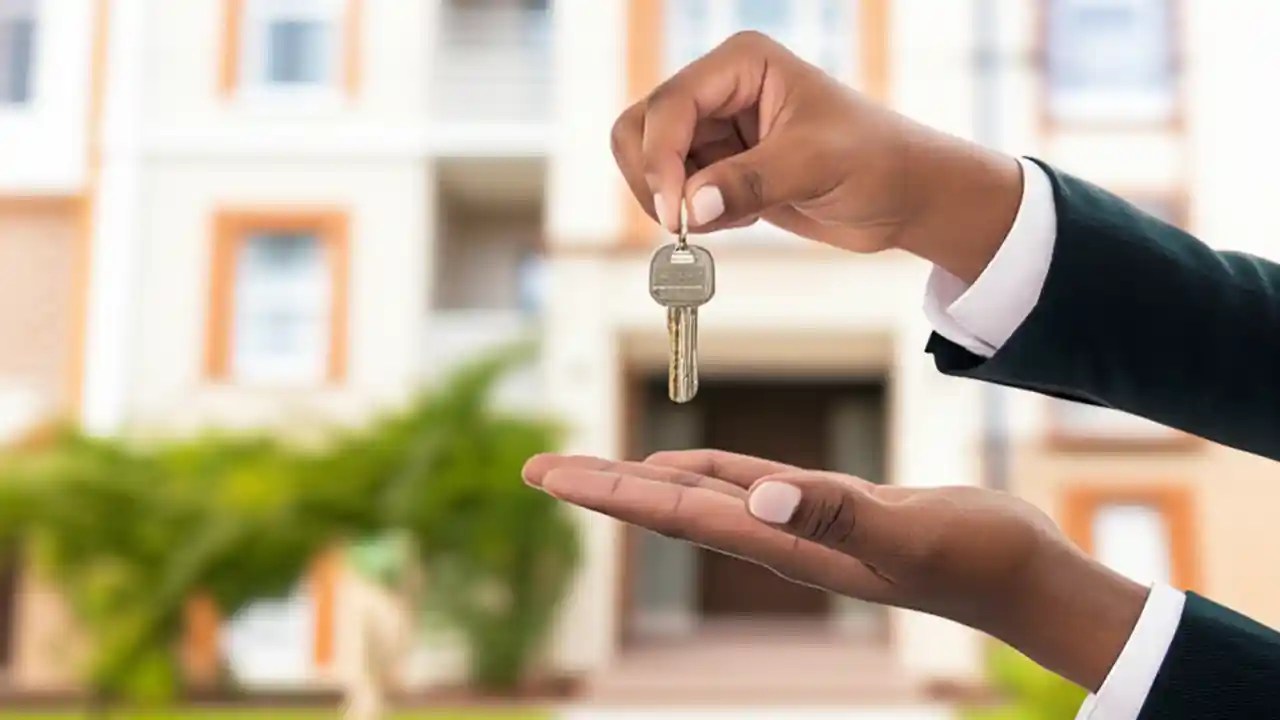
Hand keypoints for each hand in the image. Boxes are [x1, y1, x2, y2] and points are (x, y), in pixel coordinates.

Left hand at [523, 449, 1146, 691]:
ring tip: (591, 469)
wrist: (1016, 575)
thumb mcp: (905, 534)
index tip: (546, 475)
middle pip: (667, 507)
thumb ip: (835, 514)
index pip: (675, 511)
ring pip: (698, 496)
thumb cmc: (974, 558)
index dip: (607, 491)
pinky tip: (684, 468)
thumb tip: (759, 499)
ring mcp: (798, 524)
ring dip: (641, 481)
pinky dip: (704, 472)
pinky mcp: (824, 508)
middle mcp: (776, 537)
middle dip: (600, 486)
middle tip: (537, 469)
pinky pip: (745, 484)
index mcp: (782, 542)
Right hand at [612, 31, 1022, 282]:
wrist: (904, 198)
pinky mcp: (720, 170)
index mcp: (741, 63)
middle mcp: (720, 90)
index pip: (670, 104)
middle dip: (653, 177)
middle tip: (682, 223)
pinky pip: (676, 194)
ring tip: (725, 219)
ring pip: (649, 163)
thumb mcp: (814, 166)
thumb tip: (690, 208)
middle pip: (641, 127)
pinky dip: (695, 216)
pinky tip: (743, 219)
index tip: (676, 212)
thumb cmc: (876, 161)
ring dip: (671, 201)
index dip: (661, 158)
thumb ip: (748, 183)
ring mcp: (716, 131)